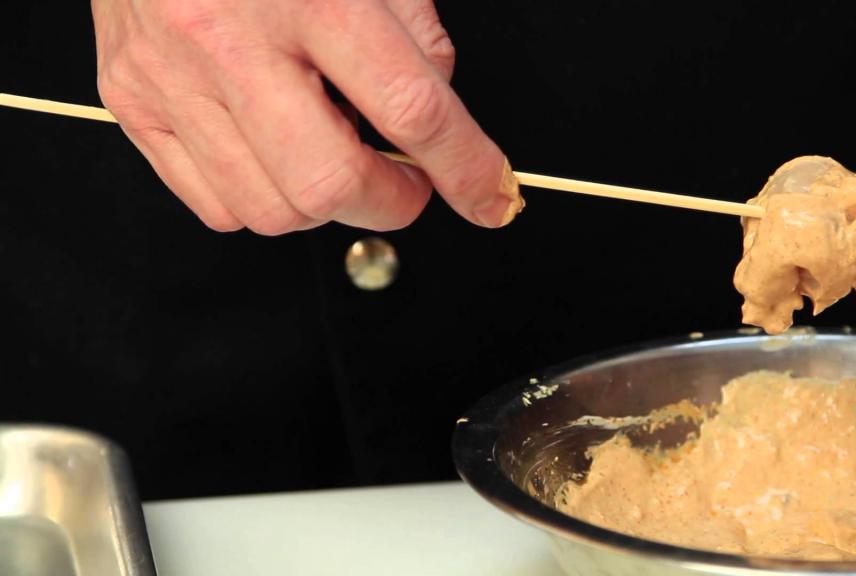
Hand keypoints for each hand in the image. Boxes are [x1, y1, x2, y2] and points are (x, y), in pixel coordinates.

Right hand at [91, 0, 522, 233]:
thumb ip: (415, 37)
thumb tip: (435, 126)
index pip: (410, 108)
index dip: (464, 167)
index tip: (489, 196)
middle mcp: (231, 40)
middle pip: (330, 183)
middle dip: (390, 203)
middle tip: (404, 180)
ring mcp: (172, 79)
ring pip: (272, 210)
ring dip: (327, 206)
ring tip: (332, 153)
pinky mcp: (134, 105)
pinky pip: (216, 206)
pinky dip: (266, 201)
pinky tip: (277, 156)